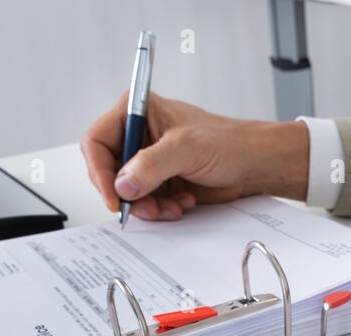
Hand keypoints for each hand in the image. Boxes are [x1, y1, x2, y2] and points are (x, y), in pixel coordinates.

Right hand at [80, 91, 308, 219]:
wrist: (253, 165)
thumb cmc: (228, 143)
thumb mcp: (187, 148)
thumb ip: (151, 165)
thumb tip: (122, 184)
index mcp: (137, 112)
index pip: (97, 142)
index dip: (100, 172)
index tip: (113, 197)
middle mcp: (139, 135)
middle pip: (109, 171)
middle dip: (127, 194)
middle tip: (146, 207)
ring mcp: (148, 160)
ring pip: (127, 192)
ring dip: (147, 206)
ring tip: (171, 207)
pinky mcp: (160, 181)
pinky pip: (145, 202)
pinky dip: (160, 209)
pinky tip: (182, 203)